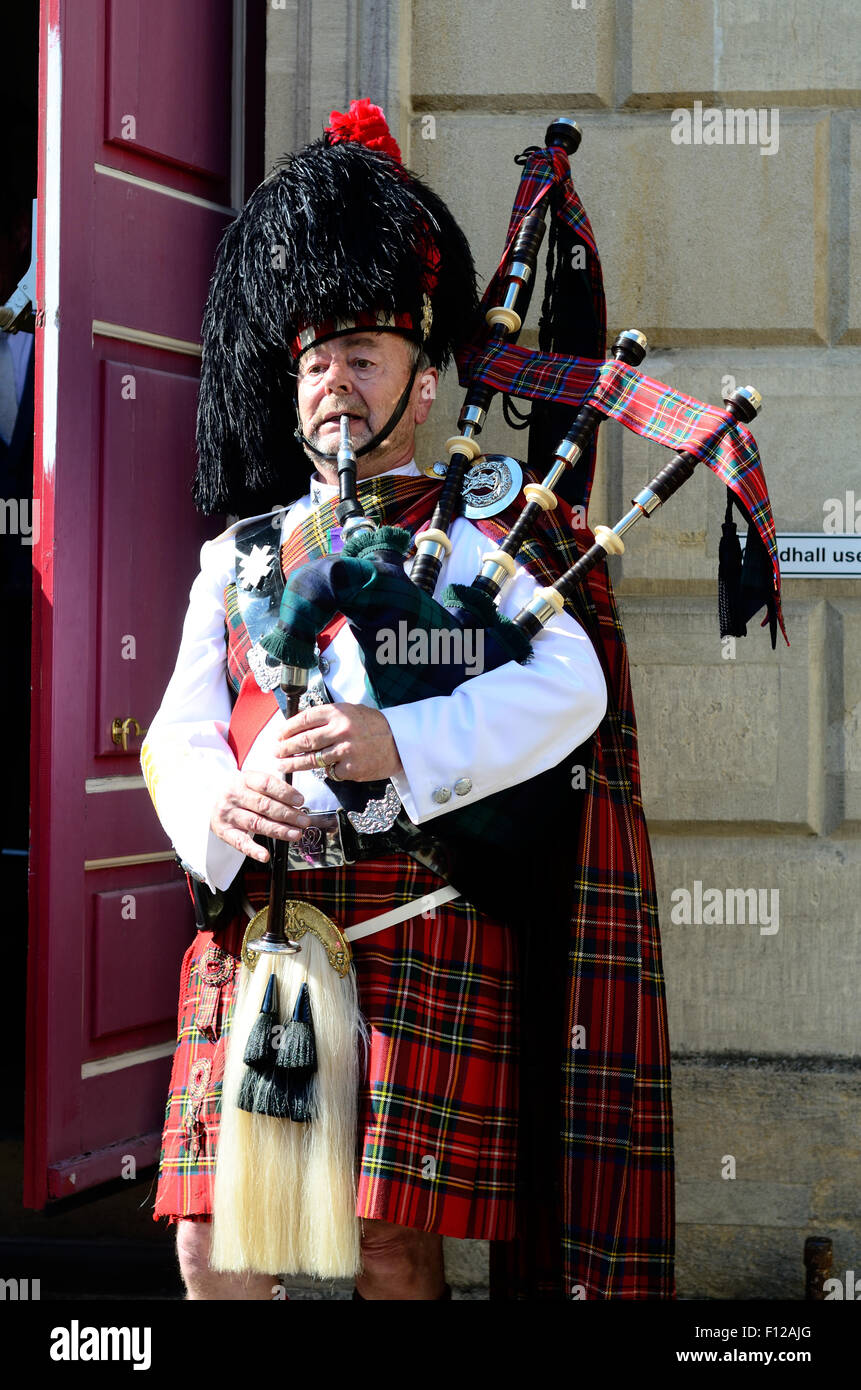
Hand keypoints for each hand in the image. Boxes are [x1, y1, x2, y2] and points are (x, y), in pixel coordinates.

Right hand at [209, 771, 311, 863]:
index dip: (285, 792)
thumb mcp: (253, 782)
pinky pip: (240, 842)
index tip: (300, 800)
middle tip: (304, 821)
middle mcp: (235, 796)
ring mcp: (229, 814)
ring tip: (295, 834)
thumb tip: (298, 802)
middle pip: (264, 805)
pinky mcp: (225, 831)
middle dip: (288, 814)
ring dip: (279, 830)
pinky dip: (254, 850)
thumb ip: (273, 789)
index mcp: (245, 779)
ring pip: (256, 823)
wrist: (212, 800)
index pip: (266, 784)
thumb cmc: (241, 792)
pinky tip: (265, 855)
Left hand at [274, 702, 403, 782]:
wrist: (399, 742)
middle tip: (275, 753)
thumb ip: (328, 717)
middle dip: (285, 748)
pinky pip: (330, 772)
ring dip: (294, 764)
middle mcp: (340, 730)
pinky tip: (323, 770)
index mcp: (338, 712)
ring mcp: (345, 750)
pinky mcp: (351, 768)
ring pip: (312, 760)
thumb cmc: (373, 725)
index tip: (279, 735)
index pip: (304, 719)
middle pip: (304, 741)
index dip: (287, 728)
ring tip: (283, 766)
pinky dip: (325, 772)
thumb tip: (299, 727)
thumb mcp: (351, 711)